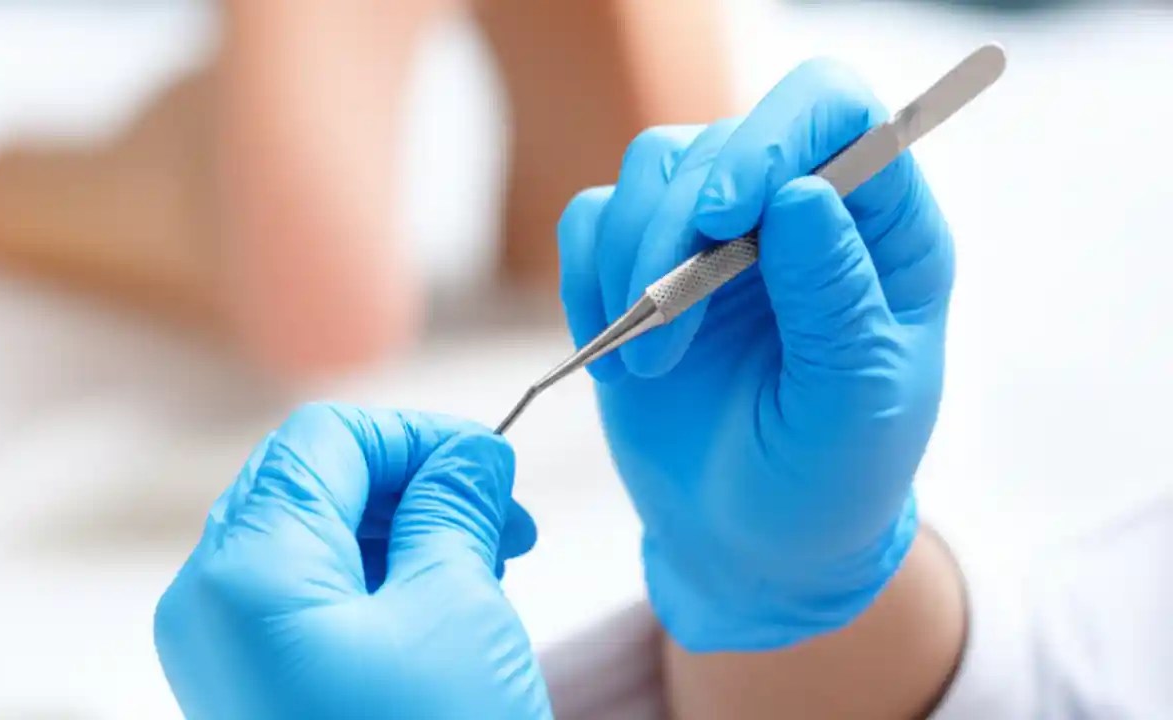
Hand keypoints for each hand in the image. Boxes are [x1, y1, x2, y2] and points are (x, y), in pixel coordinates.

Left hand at [154, 403, 549, 718]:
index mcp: (247, 570)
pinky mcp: (247, 688)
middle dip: (413, 481)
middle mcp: (210, 603)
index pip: (325, 439)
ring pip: (311, 537)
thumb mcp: (457, 614)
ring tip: (487, 561)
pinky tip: (442, 602)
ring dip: (402, 529)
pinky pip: (305, 598)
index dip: (417, 435)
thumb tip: (469, 452)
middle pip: (311, 482)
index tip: (489, 460)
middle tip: (502, 513)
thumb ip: (454, 507)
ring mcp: (220, 652)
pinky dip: (376, 580)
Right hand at [558, 59, 951, 650]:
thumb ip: (835, 298)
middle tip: (665, 333)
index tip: (722, 216)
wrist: (746, 543)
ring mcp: (715, 233)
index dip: (775, 137)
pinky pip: (591, 220)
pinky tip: (612, 357)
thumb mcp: (854, 406)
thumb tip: (799, 192)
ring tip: (647, 362)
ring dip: (629, 260)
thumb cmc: (824, 482)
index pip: (835, 112)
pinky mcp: (643, 262)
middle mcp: (798, 212)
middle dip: (676, 230)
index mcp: (880, 232)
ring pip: (650, 168)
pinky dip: (585, 281)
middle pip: (723, 138)